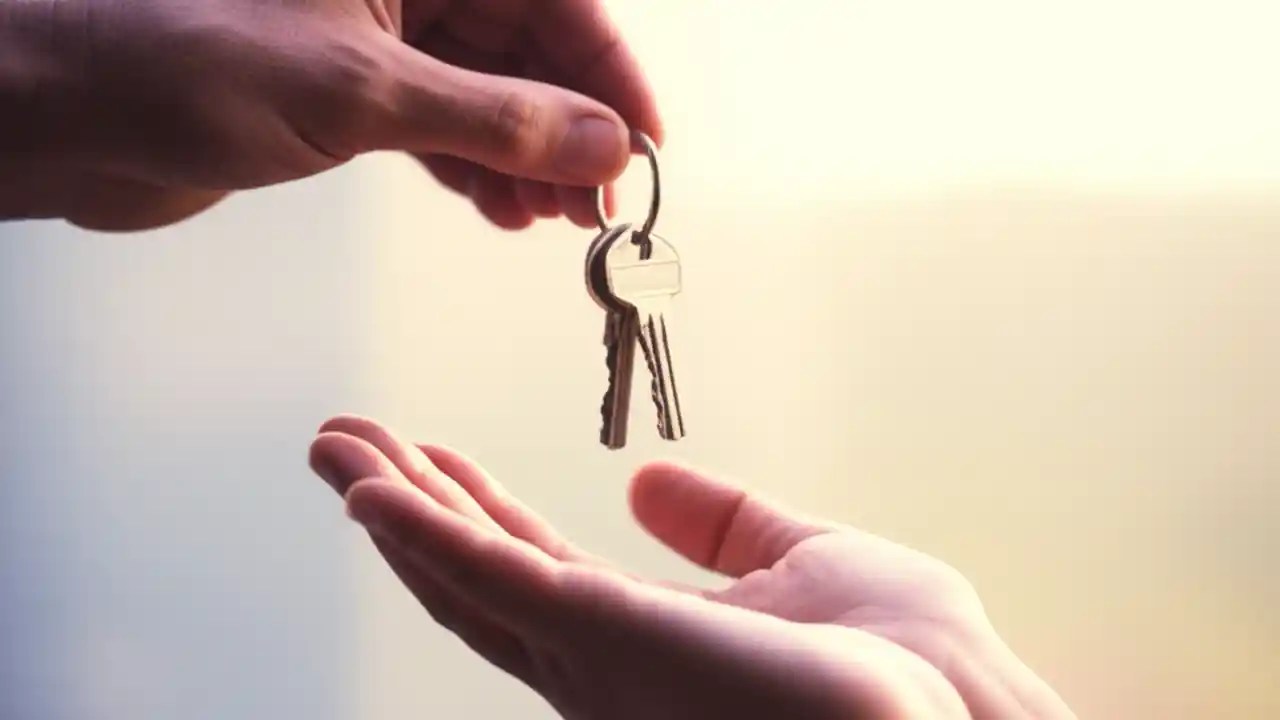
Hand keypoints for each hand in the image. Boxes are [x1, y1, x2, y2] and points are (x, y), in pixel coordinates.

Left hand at [1, 0, 657, 230]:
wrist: (69, 113)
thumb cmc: (178, 60)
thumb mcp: (360, 94)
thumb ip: (492, 119)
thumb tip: (599, 143)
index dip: (608, 72)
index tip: (642, 141)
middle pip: (526, 49)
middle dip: (570, 127)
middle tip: (598, 201)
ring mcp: (375, 39)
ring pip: (488, 93)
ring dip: (530, 157)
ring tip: (555, 219)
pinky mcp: (346, 92)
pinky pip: (442, 125)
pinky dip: (478, 170)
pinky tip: (503, 209)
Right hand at [309, 416, 1075, 719]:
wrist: (954, 711)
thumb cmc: (901, 657)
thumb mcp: (797, 557)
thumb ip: (720, 524)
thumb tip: (646, 485)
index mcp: (643, 640)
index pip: (528, 569)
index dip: (469, 513)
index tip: (426, 458)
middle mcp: (601, 660)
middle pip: (474, 576)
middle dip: (403, 509)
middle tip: (342, 446)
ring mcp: (598, 657)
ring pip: (465, 576)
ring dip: (393, 509)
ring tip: (337, 449)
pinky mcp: (609, 640)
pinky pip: (493, 584)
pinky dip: (424, 537)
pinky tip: (374, 493)